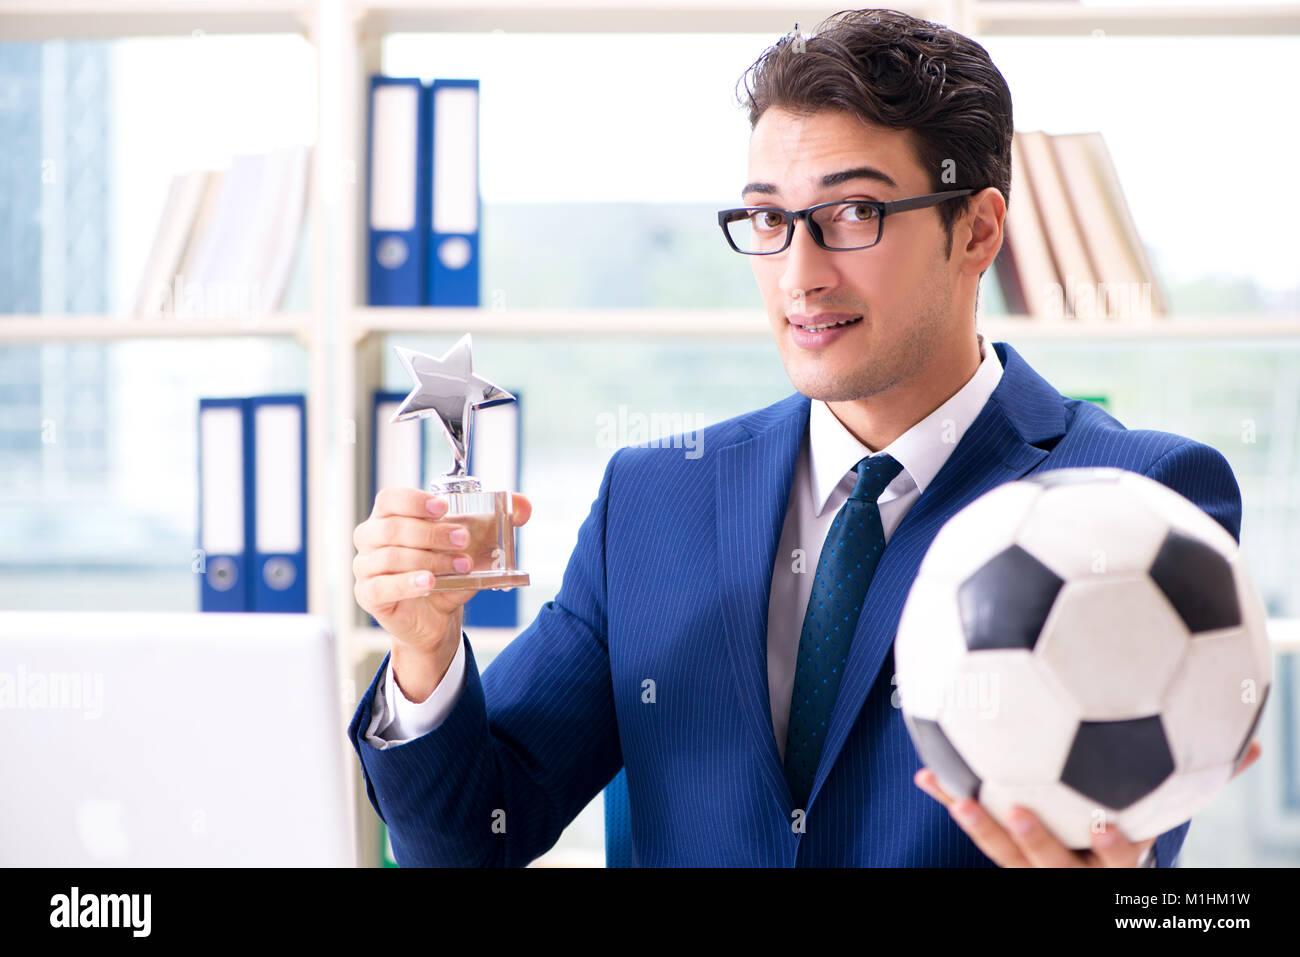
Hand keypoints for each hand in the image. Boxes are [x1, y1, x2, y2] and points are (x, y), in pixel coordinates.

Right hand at [353, 487, 532, 651]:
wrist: (437, 617)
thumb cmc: (446, 571)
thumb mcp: (471, 546)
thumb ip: (495, 522)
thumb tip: (524, 506)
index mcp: (390, 517)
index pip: (390, 499)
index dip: (414, 500)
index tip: (444, 508)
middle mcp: (372, 539)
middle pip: (392, 528)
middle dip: (432, 533)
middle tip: (464, 540)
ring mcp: (366, 568)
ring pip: (390, 556)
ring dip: (429, 559)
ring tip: (460, 565)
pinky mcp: (369, 595)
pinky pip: (381, 586)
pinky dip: (407, 583)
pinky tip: (428, 583)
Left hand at [914, 739, 1262, 866]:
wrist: (1101, 883)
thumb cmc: (1137, 828)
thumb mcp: (1167, 815)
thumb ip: (1204, 779)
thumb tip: (1252, 741)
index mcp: (1116, 861)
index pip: (1120, 860)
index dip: (1110, 846)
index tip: (1101, 822)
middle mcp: (1074, 871)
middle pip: (1053, 867)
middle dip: (1036, 842)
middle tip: (1014, 808)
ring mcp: (1036, 869)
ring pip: (1005, 856)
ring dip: (977, 825)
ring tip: (954, 795)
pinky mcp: (1006, 857)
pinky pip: (977, 834)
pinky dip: (952, 800)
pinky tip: (925, 775)